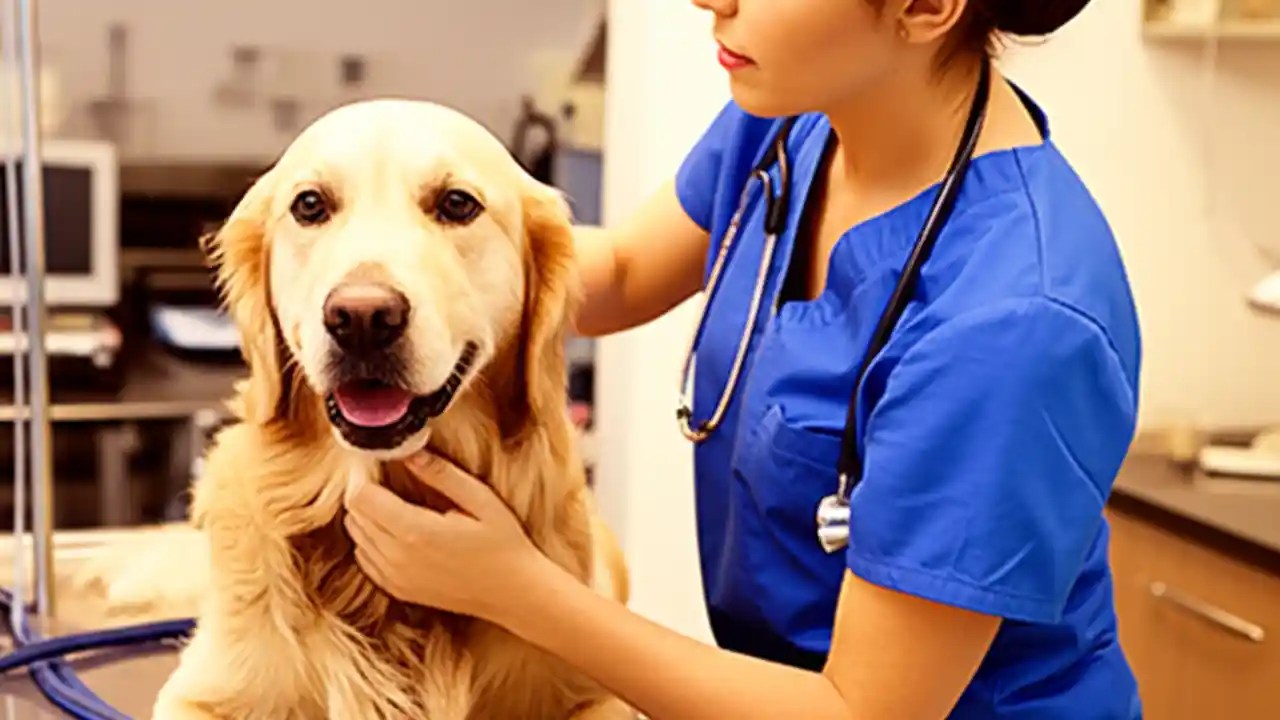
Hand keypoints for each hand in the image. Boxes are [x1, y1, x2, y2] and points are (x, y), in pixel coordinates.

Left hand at [343, 451, 545, 620]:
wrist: (514, 593)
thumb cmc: (503, 543)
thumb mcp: (480, 499)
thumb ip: (440, 474)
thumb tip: (408, 451)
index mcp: (416, 532)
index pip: (361, 497)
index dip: (364, 475)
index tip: (379, 461)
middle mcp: (397, 558)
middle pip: (354, 515)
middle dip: (366, 491)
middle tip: (389, 476)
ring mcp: (395, 577)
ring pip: (356, 536)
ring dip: (368, 515)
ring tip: (396, 501)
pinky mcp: (397, 589)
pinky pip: (365, 558)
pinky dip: (372, 539)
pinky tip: (398, 529)